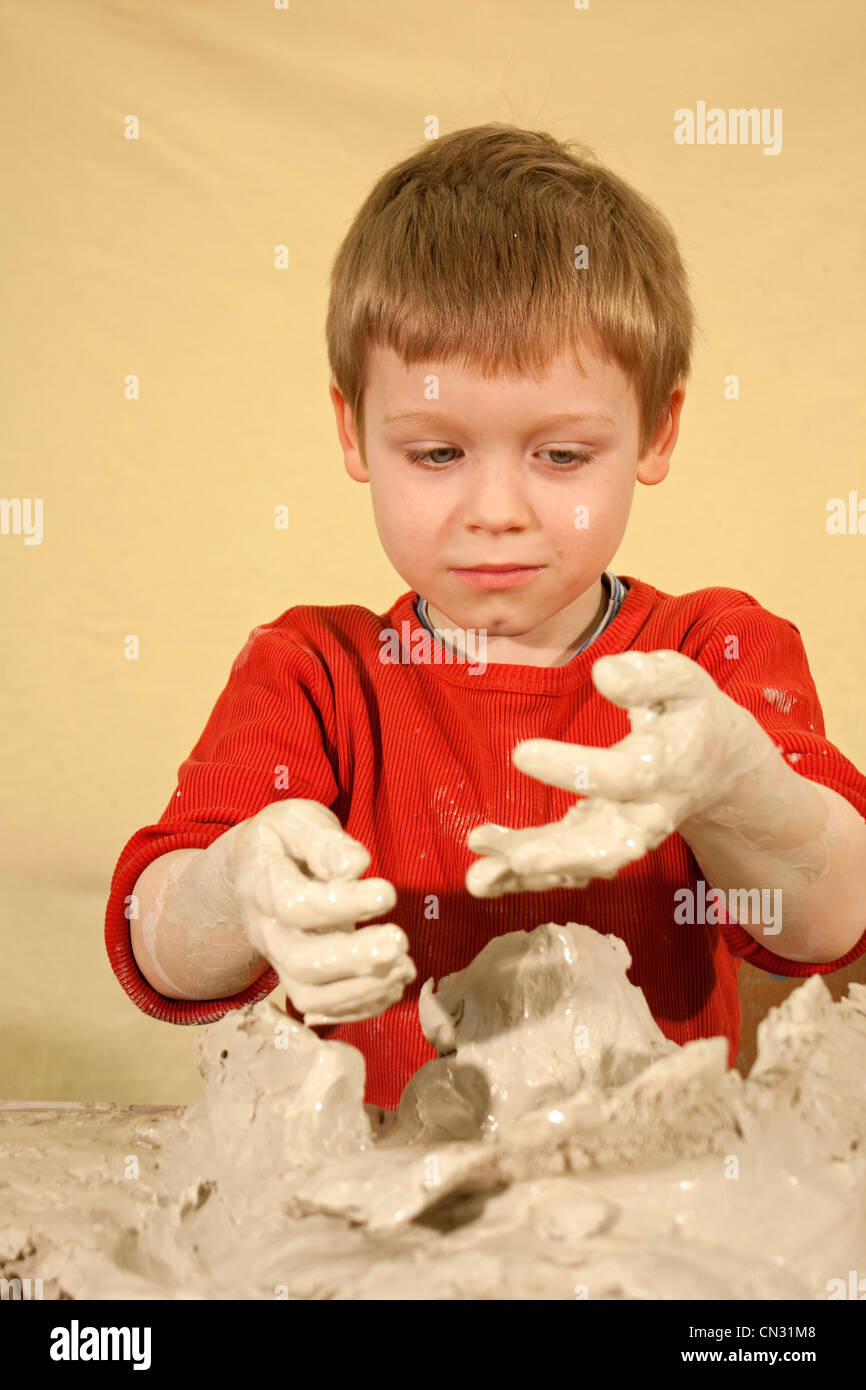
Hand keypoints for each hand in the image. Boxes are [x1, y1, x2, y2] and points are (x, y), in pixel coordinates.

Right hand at [221, 799, 415, 1023]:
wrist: (255, 867)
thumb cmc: (285, 840)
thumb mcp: (297, 821)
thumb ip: (323, 841)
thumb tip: (355, 865)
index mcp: (262, 884)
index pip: (295, 905)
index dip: (343, 905)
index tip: (387, 892)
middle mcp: (267, 931)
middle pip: (301, 961)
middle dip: (354, 958)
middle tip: (399, 941)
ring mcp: (280, 960)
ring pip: (310, 994)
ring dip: (363, 989)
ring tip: (405, 966)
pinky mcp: (299, 978)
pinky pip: (323, 1009)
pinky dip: (363, 1005)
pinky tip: (394, 983)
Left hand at [466, 649, 771, 896]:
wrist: (715, 761)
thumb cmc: (688, 713)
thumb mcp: (683, 682)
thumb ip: (650, 676)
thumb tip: (605, 673)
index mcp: (667, 769)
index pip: (621, 775)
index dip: (573, 768)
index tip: (520, 752)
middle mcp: (648, 814)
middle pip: (608, 845)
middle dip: (559, 855)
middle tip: (514, 859)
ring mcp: (625, 836)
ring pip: (582, 865)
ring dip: (532, 874)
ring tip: (480, 878)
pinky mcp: (603, 844)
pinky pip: (565, 867)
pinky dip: (525, 875)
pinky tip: (484, 871)